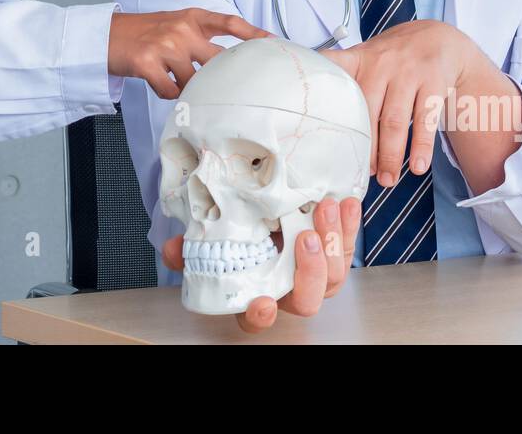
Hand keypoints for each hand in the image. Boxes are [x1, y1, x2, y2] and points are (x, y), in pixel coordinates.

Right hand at [108, 8, 270, 98]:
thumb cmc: (145, 33)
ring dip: (188, 88)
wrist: (106, 35)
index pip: (230, 23)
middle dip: (224, 77)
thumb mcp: (176, 24)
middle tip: (230, 90)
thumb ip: (200, 37)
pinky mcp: (146, 62)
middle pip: (217, 59)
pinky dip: (168, 94)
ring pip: (194, 80)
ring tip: (173, 79)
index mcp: (192, 17)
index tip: (275, 43)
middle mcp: (181, 29)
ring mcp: (164, 45)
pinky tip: (158, 84)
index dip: (254, 33)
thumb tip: (227, 62)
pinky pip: (171, 91)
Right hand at [162, 196, 360, 332]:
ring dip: (333, 243)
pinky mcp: (334, 251)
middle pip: (307, 301)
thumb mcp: (206, 238)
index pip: (257, 317)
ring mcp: (314, 273)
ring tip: (325, 209)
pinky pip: (347, 247)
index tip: (263, 302)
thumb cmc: (234, 231)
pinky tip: (346, 204)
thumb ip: (188, 247)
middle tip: (305, 239)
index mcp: (255, 293)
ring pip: (334, 277)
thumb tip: (172, 248)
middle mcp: (288, 290)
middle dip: (310, 273)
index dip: (261, 315)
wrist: (262, 209)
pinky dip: (348, 226)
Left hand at [322, 20, 473, 186]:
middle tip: (360, 175)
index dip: (316, 83)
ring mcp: (408, 72)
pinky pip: (426, 119)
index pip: (330, 67)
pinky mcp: (433, 81)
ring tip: (387, 180)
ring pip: (395, 120)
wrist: (439, 38)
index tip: (305, 113)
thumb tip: (310, 112)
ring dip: (390, 154)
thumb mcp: (366, 57)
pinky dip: (421, 146)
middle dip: (363, 148)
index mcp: (358, 59)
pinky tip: (418, 166)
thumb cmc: (393, 59)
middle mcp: (380, 64)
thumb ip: (342, 78)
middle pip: (365, 112)